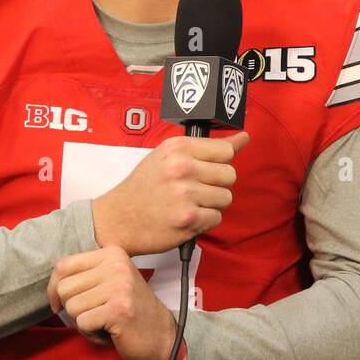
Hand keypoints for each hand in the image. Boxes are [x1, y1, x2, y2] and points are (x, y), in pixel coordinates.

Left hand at [48, 246, 181, 359]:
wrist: (161, 338)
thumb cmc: (129, 313)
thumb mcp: (109, 283)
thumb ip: (84, 276)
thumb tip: (52, 285)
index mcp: (113, 254)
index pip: (63, 265)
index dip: (54, 288)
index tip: (63, 304)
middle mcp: (117, 265)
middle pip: (64, 288)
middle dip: (73, 308)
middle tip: (98, 314)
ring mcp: (119, 286)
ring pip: (71, 307)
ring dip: (84, 322)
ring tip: (106, 322)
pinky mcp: (119, 309)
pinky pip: (82, 323)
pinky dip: (91, 334)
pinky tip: (110, 332)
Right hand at [92, 131, 248, 255]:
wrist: (115, 219)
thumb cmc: (143, 187)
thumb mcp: (167, 156)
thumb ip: (206, 147)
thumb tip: (244, 137)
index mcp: (177, 148)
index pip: (225, 150)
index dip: (220, 162)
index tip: (209, 169)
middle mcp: (182, 168)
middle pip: (230, 175)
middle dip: (216, 185)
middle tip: (195, 189)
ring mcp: (185, 194)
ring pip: (226, 198)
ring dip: (211, 204)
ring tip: (188, 204)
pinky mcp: (187, 219)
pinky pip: (216, 218)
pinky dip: (204, 221)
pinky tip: (185, 217)